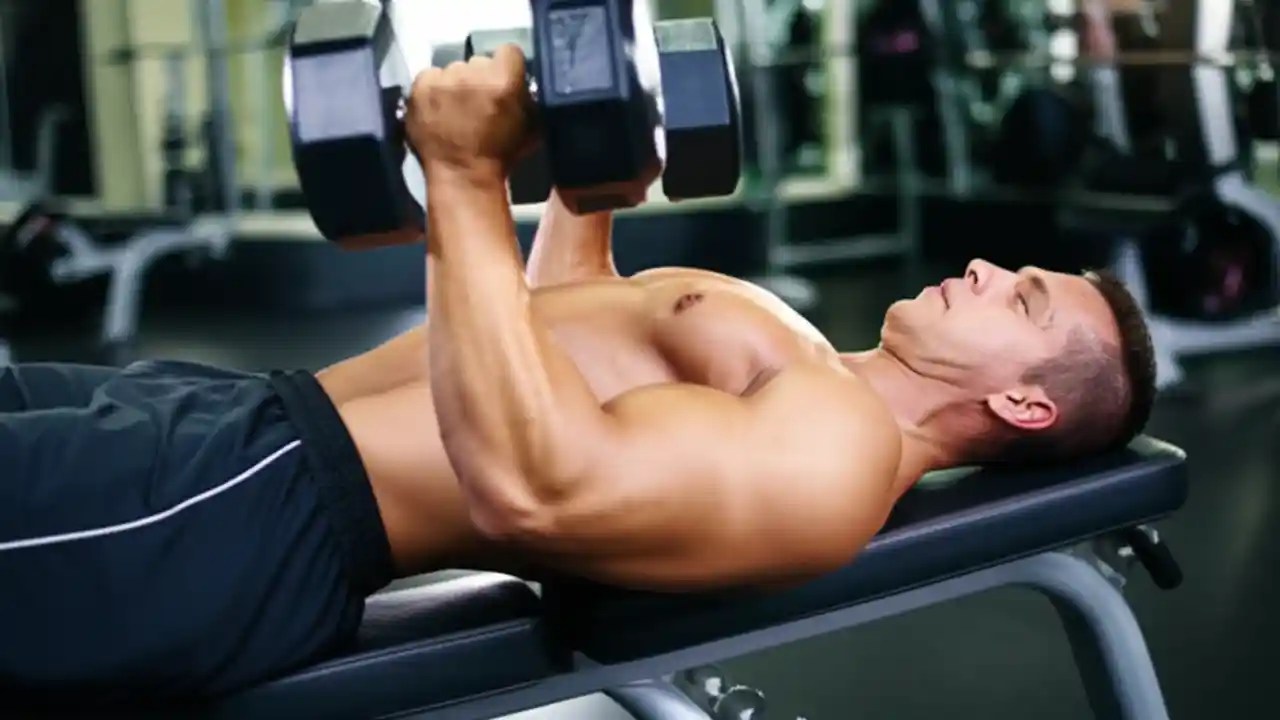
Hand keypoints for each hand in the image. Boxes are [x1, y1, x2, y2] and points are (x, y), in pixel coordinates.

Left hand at [406, 45, 536, 182]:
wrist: (462, 177)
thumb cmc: (500, 156)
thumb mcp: (530, 125)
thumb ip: (527, 96)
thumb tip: (521, 82)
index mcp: (503, 80)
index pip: (509, 51)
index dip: (508, 67)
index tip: (504, 82)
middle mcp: (472, 73)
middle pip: (478, 61)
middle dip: (480, 77)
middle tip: (479, 102)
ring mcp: (443, 79)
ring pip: (453, 69)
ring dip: (456, 84)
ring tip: (456, 109)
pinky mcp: (420, 87)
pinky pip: (429, 76)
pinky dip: (433, 90)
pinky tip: (438, 110)